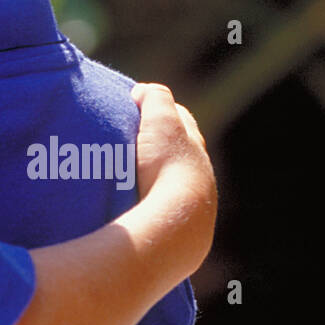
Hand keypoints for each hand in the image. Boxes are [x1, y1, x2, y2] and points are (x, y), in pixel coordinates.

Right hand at [131, 82, 216, 268]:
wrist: (175, 228)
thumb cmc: (167, 170)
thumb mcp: (160, 121)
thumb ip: (154, 98)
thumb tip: (142, 92)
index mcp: (195, 147)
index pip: (179, 119)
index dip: (158, 109)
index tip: (133, 107)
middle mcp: (199, 176)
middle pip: (177, 152)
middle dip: (157, 145)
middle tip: (127, 142)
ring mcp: (190, 207)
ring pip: (170, 184)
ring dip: (152, 178)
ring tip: (125, 177)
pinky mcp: (177, 233)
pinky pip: (160, 210)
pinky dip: (147, 203)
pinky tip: (131, 205)